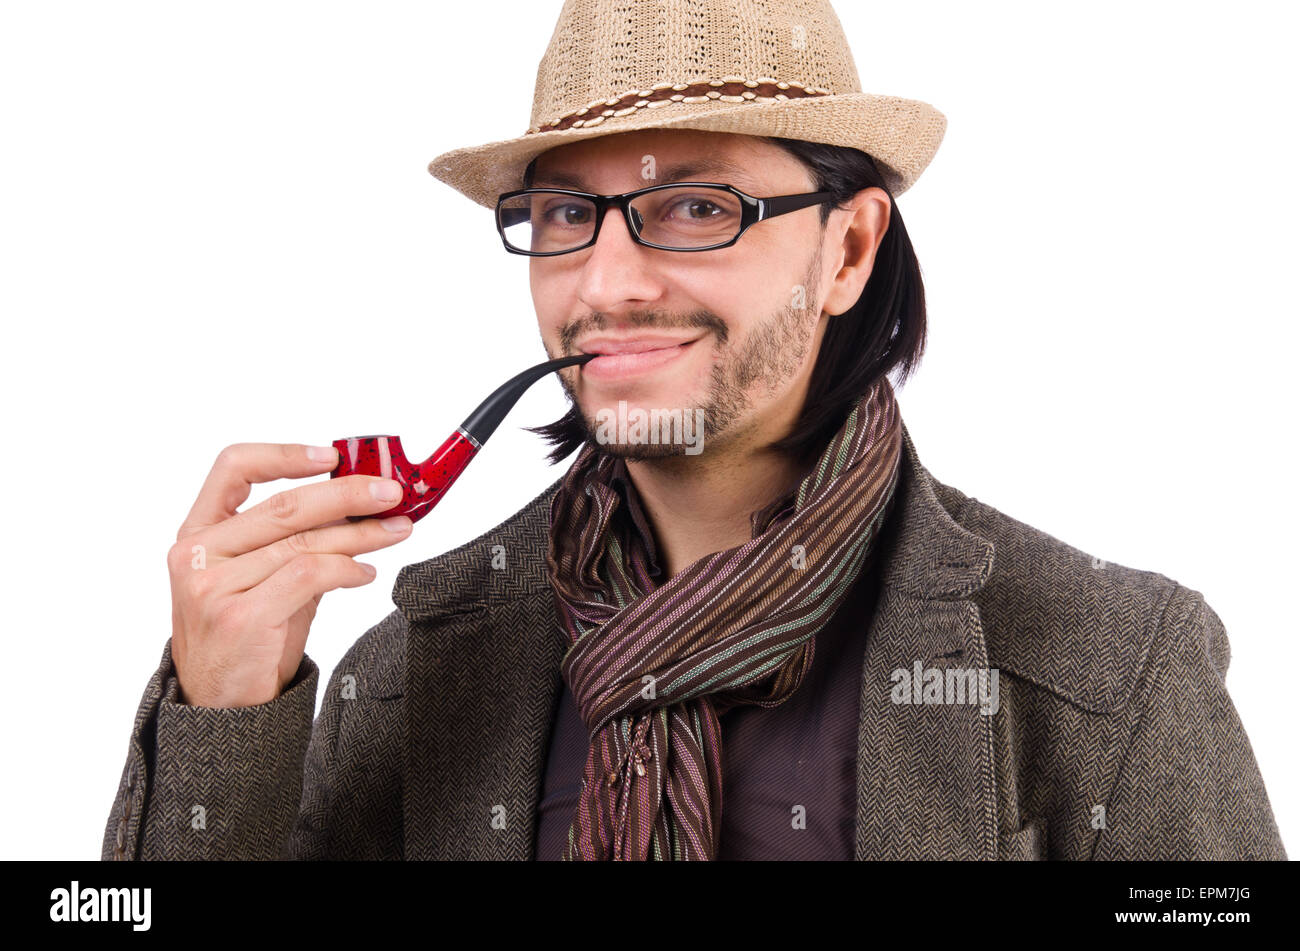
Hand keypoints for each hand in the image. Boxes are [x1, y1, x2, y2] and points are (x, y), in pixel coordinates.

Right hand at [167, 443, 411, 707]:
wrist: (220, 706)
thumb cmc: (245, 638)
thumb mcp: (262, 578)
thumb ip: (295, 541)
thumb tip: (357, 506)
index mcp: (197, 533)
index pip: (233, 467)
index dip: (285, 454)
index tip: (331, 455)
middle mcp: (197, 554)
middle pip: (285, 505)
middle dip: (348, 494)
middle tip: (391, 494)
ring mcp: (213, 586)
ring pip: (305, 542)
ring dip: (362, 534)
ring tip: (395, 531)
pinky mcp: (240, 615)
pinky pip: (309, 574)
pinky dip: (346, 568)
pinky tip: (366, 572)